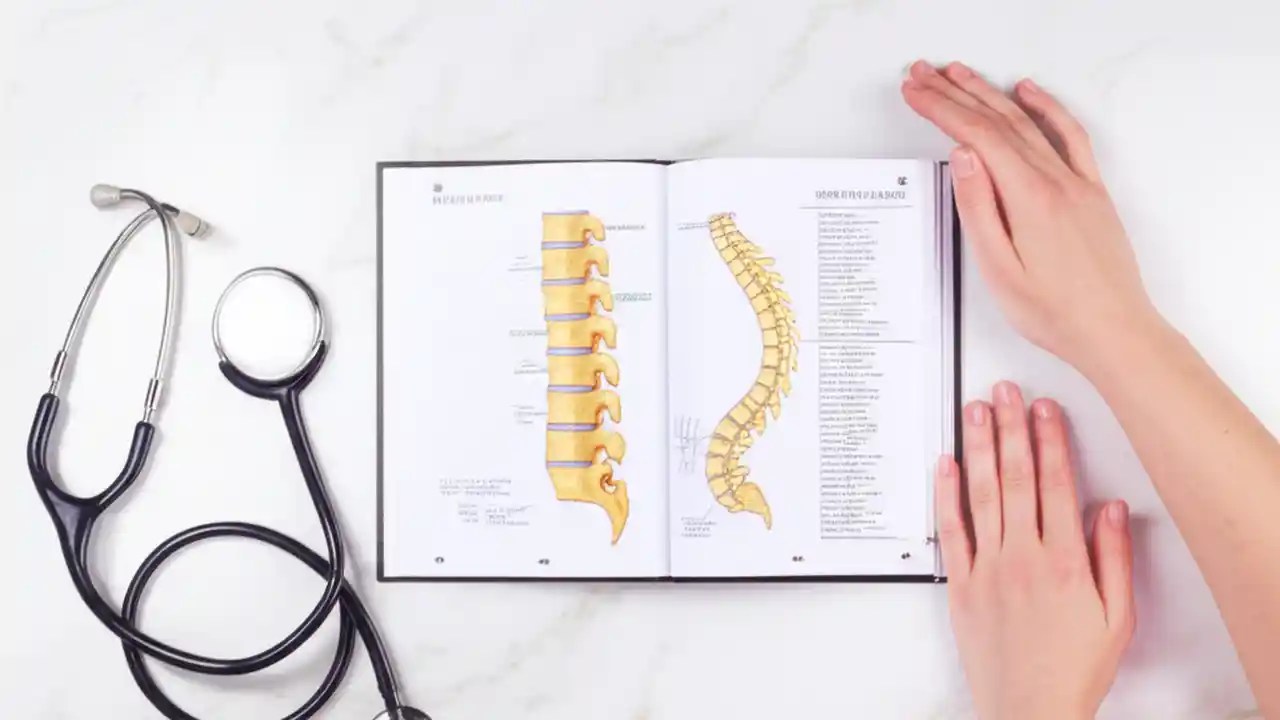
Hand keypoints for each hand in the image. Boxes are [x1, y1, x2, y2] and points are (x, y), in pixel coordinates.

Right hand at [901, 60, 1164, 373]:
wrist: (1115, 331)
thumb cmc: (1056, 313)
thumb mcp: (1000, 269)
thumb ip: (978, 209)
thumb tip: (962, 157)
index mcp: (1030, 198)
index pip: (977, 137)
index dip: (942, 109)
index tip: (916, 91)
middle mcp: (1057, 181)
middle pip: (999, 121)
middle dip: (956, 93)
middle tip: (925, 74)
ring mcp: (1078, 183)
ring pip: (1028, 123)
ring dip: (990, 94)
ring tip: (961, 74)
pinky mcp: (1091, 192)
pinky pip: (1069, 135)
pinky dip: (1047, 109)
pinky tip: (1029, 94)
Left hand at [937, 382, 1134, 719]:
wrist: (1031, 709)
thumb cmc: (1075, 667)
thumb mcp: (1117, 616)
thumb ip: (1113, 557)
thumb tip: (1109, 507)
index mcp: (1065, 561)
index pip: (1056, 484)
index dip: (1050, 440)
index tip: (1045, 407)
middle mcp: (1023, 557)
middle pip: (1015, 479)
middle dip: (1011, 429)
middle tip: (1005, 391)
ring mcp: (988, 568)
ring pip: (981, 494)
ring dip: (978, 447)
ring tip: (975, 410)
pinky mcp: (961, 585)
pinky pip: (952, 530)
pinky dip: (946, 494)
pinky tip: (944, 463)